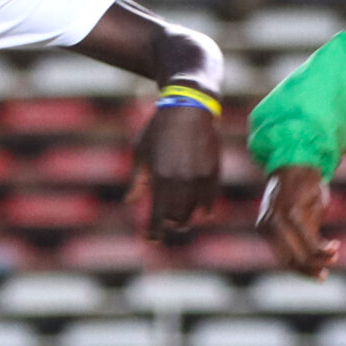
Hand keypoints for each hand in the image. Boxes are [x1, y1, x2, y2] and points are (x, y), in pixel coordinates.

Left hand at [131, 103, 220, 242]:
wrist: (190, 106)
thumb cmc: (159, 129)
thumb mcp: (141, 152)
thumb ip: (137, 181)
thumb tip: (131, 203)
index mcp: (161, 177)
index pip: (157, 217)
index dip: (153, 232)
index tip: (151, 239)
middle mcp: (182, 181)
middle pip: (177, 220)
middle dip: (169, 224)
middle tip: (164, 223)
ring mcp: (200, 179)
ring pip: (194, 214)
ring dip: (185, 218)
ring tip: (179, 216)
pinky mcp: (214, 174)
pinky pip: (209, 203)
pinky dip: (202, 209)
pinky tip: (197, 210)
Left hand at [257, 166, 339, 277]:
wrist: (300, 159)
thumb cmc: (302, 188)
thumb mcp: (302, 215)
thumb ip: (304, 235)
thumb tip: (314, 258)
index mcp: (265, 229)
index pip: (283, 259)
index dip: (303, 271)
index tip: (321, 276)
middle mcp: (267, 226)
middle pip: (290, 261)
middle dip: (311, 270)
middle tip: (327, 273)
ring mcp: (278, 220)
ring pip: (300, 253)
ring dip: (320, 260)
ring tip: (334, 256)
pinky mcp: (292, 212)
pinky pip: (309, 240)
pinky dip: (323, 248)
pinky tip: (334, 247)